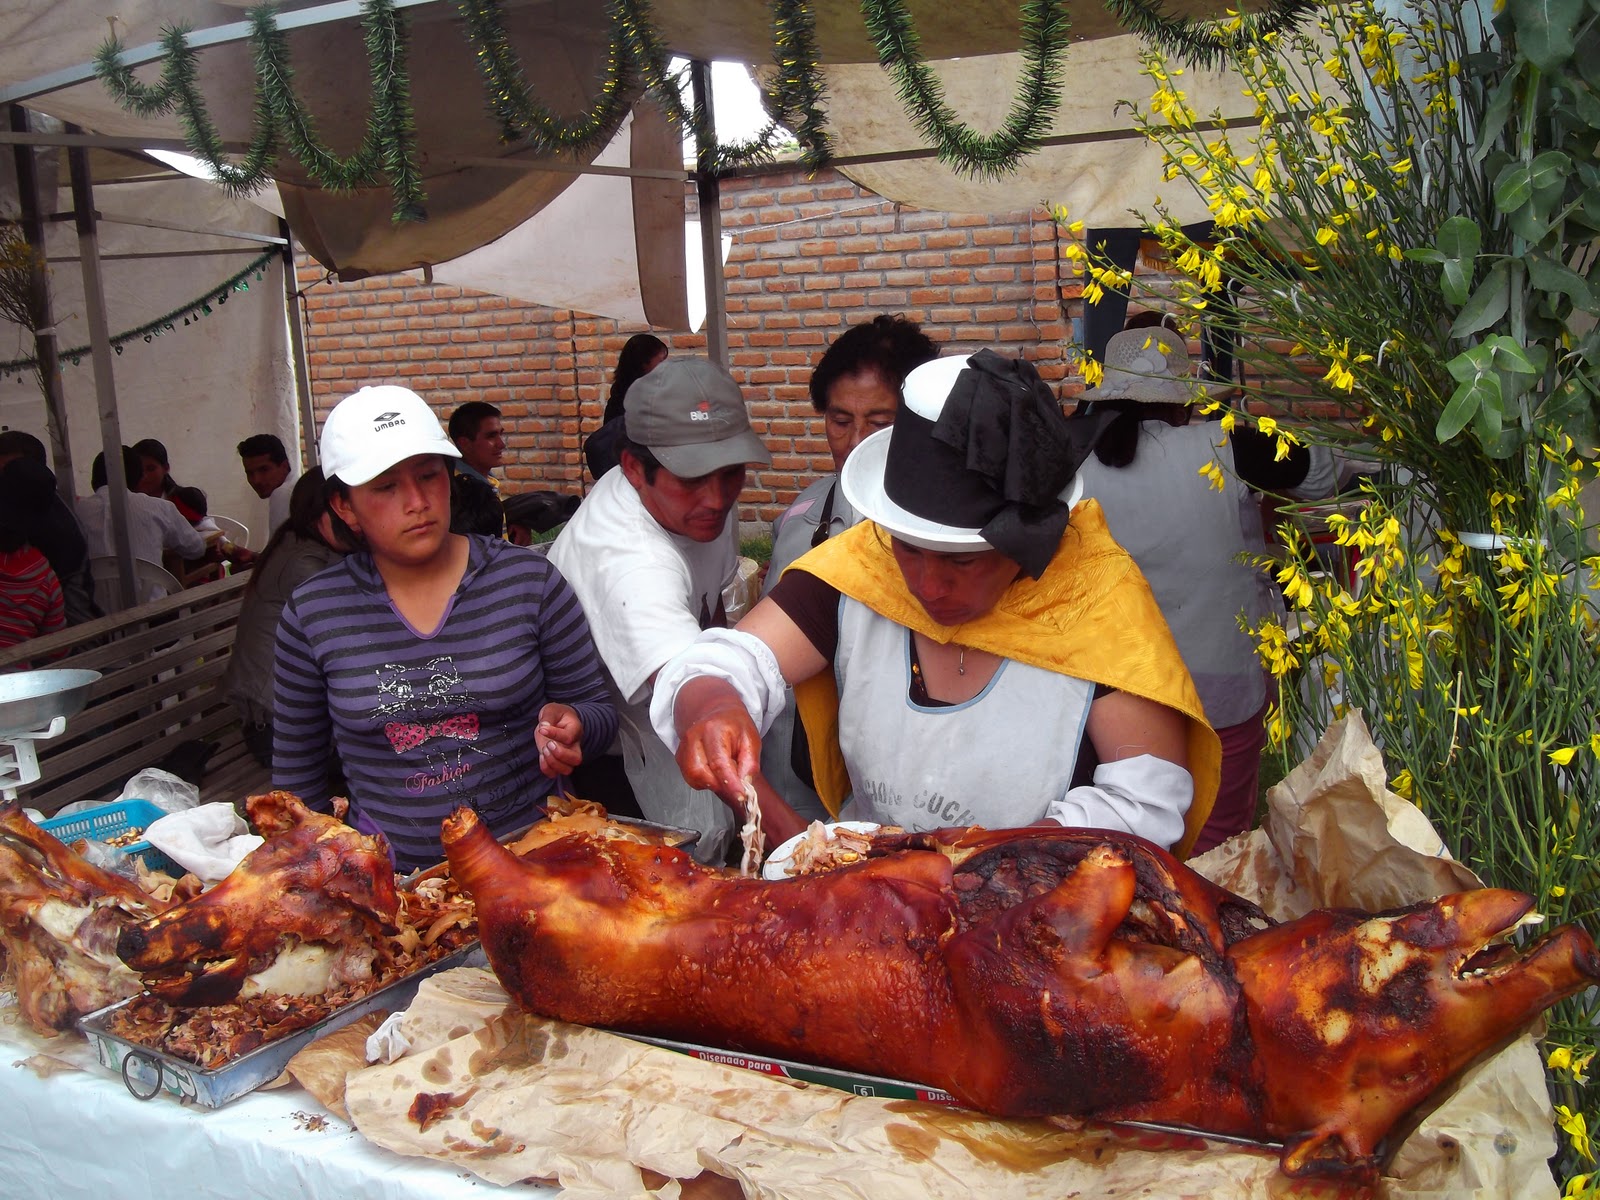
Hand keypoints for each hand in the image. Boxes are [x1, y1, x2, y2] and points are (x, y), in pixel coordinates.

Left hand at [535, 702, 582, 777]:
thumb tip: (544, 727)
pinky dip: (546, 769)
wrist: (558, 721)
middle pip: (576, 759)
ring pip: (567, 769)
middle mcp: (574, 746)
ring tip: (544, 750)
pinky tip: (541, 757)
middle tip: (548, 744)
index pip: (569, 737)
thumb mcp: (551, 709)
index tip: (542, 729)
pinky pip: (554, 774)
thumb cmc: (556, 715)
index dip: (554, 734)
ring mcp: (566, 756)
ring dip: (553, 763)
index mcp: (575, 730)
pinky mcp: (556, 762)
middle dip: (560, 755)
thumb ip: (548, 716)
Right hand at [673, 677, 760, 807]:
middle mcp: (694, 737)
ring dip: (712, 783)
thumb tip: (745, 784)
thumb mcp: (752, 739)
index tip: (741, 796)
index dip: (730, 783)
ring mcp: (683, 746)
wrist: (717, 713)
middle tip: (735, 784)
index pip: (719, 763)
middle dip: (720, 785)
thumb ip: (750, 763)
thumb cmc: (735, 726)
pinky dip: (704, 781)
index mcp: (714, 729)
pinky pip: (690, 777)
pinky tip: (714, 771)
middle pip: (700, 772)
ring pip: (693, 777)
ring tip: (725, 773)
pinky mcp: (679, 756)